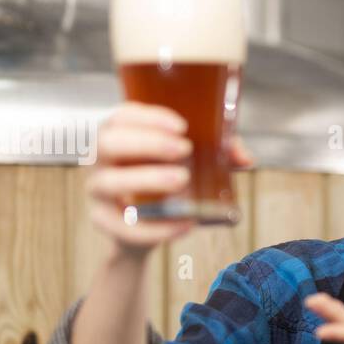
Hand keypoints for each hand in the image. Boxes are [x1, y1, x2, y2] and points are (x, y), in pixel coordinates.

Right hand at [85, 103, 252, 256]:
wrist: (149, 226)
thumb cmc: (168, 182)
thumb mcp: (194, 163)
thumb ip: (218, 153)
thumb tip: (244, 157)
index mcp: (120, 136)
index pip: (123, 116)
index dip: (149, 117)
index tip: (182, 126)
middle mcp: (102, 160)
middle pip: (108, 143)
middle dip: (147, 143)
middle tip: (184, 149)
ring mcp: (99, 192)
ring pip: (108, 182)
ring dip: (147, 179)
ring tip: (182, 180)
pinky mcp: (104, 223)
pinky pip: (124, 227)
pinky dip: (156, 228)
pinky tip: (185, 224)